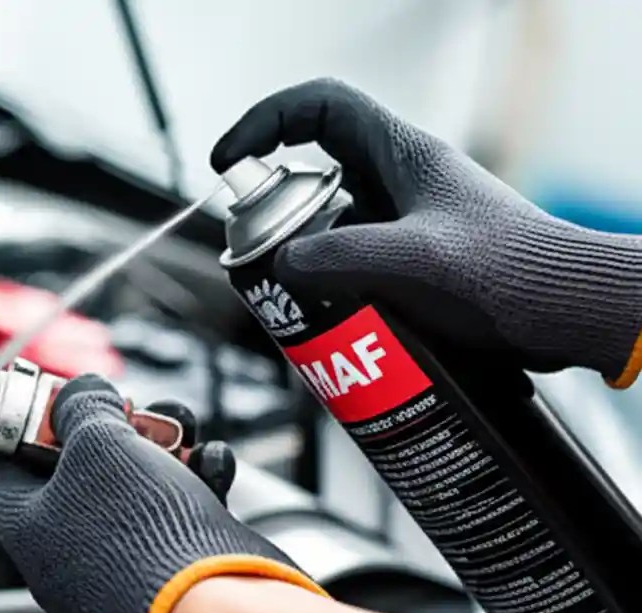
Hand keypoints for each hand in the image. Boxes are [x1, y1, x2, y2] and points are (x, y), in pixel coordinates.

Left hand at [0, 375, 324, 612]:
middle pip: (75, 467)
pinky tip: (211, 467)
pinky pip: (175, 510)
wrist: (221, 610)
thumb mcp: (98, 441)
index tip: (47, 389)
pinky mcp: (174, 567)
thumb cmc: (143, 531)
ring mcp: (123, 564)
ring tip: (181, 430)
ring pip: (134, 483)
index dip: (17, 417)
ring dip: (161, 445)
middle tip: (129, 408)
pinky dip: (194, 479)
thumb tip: (84, 392)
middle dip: (110, 426)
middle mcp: (68, 553)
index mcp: (27, 528)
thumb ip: (83, 405)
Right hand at [211, 78, 641, 384]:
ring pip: (329, 227)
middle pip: (311, 174)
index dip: (263, 123)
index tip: (228, 162)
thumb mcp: (411, 260)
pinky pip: (353, 263)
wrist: (566, 310)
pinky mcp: (412, 260)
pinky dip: (331, 289)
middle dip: (275, 214)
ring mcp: (405, 221)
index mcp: (400, 155)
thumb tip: (280, 265)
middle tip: (258, 251)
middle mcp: (398, 181)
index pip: (317, 107)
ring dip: (303, 261)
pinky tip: (328, 324)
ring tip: (292, 301)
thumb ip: (337, 257)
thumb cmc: (509, 271)